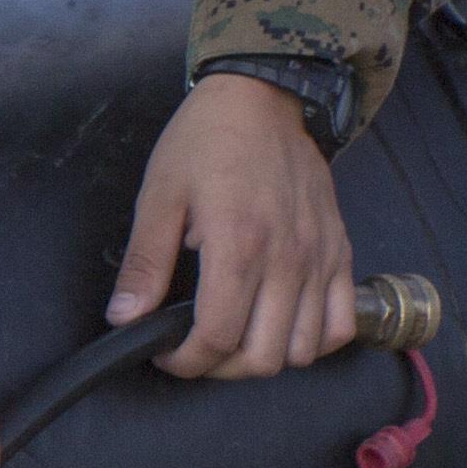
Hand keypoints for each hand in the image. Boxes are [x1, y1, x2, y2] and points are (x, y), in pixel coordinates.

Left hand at [111, 75, 357, 377]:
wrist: (262, 99)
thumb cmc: (205, 142)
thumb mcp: (159, 196)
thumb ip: (145, 263)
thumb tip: (124, 318)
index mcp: (238, 245)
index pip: (217, 338)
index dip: (186, 362)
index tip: (164, 354)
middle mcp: (288, 258)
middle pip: (264, 357)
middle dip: (221, 367)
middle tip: (195, 348)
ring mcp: (321, 258)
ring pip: (304, 350)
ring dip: (266, 356)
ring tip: (235, 337)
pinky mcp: (341, 251)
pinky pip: (342, 323)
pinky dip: (314, 340)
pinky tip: (281, 325)